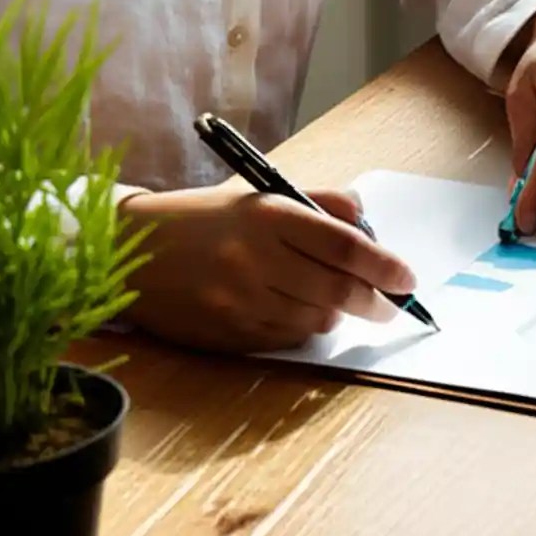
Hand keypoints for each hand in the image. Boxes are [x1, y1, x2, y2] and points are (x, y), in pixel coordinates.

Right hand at [117, 183, 415, 352]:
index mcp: (266, 216)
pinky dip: (302, 329)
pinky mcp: (227, 334)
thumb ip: (318, 204)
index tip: (408, 279)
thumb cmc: (202, 221)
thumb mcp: (257, 196)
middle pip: (339, 291)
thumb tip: (368, 224)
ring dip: (335, 314)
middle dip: (375, 302)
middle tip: (389, 305)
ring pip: (316, 320)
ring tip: (327, 299)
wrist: (126, 252)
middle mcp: (254, 260)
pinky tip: (289, 311)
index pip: (344, 246)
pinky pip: (286, 340)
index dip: (384, 266)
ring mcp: (239, 301)